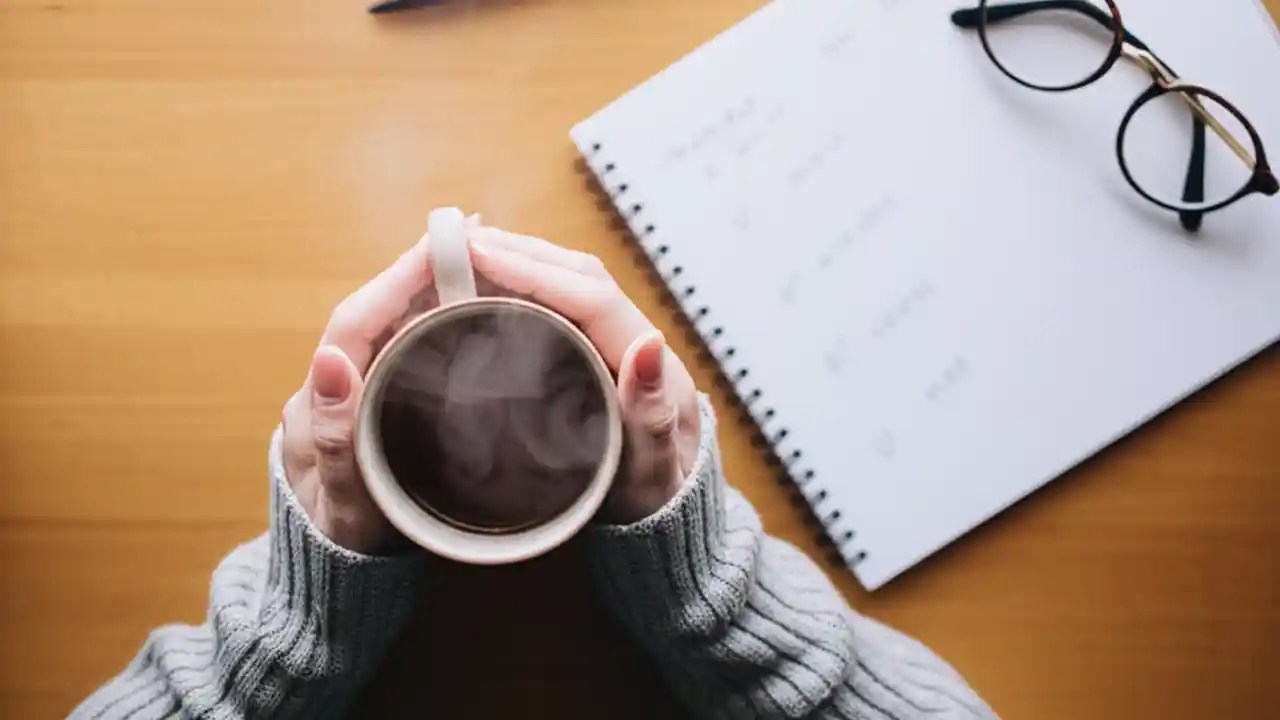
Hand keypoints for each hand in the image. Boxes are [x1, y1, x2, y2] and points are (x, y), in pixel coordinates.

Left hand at [281, 227, 448, 553]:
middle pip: (376, 312)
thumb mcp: (346, 504)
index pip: (359, 319)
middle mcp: (331, 388)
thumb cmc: (343, 548)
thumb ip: (339, 440)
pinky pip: (399, 348)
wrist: (330, 583)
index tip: (447, 239)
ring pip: (389, 326)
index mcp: (320, 401)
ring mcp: (350, 395)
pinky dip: (431, 318)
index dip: (401, 275)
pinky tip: (464, 309)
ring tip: (478, 257)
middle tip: (475, 234)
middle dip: (421, 267)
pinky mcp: (369, 406)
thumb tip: (332, 357)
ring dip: (428, 287)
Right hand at [468, 227, 701, 523]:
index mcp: (655, 369)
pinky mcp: (607, 359)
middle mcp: (643, 347)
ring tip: (469, 253)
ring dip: (527, 262)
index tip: (478, 252)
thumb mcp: (651, 477)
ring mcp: (625, 350)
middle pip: (583, 279)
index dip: (534, 271)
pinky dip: (530, 287)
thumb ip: (649, 417)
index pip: (590, 299)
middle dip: (524, 253)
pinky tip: (494, 288)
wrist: (670, 527)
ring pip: (577, 286)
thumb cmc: (655, 509)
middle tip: (460, 241)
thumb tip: (650, 343)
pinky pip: (569, 307)